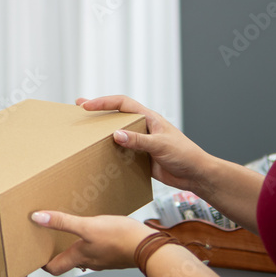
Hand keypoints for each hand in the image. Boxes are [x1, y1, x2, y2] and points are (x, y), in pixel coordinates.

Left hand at [31, 210, 154, 274]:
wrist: (147, 246)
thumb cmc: (119, 238)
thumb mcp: (87, 226)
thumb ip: (63, 222)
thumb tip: (39, 219)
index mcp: (79, 256)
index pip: (55, 267)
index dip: (44, 263)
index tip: (36, 255)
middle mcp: (90, 261)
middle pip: (68, 262)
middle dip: (59, 252)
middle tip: (51, 241)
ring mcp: (104, 259)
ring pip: (84, 256)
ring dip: (76, 247)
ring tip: (72, 233)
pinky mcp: (115, 253)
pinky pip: (98, 251)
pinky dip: (92, 244)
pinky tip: (97, 232)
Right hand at [78, 96, 207, 192]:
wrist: (195, 174)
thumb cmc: (185, 154)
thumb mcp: (160, 145)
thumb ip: (138, 140)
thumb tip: (116, 134)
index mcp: (149, 118)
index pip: (122, 103)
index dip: (104, 102)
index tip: (87, 105)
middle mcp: (143, 127)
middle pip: (117, 115)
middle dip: (99, 111)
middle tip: (80, 108)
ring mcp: (141, 141)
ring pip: (118, 132)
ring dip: (103, 131)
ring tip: (86, 131)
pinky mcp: (141, 156)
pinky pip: (122, 151)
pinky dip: (111, 151)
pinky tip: (101, 154)